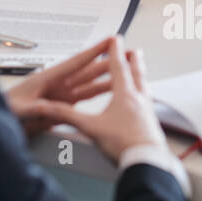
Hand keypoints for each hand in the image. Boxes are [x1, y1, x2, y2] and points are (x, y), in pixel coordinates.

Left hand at [5, 36, 114, 137]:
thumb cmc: (5, 110)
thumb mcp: (19, 110)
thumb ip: (34, 109)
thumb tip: (46, 107)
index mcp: (48, 79)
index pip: (76, 62)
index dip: (94, 51)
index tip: (110, 40)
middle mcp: (58, 85)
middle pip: (87, 70)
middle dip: (106, 60)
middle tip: (125, 51)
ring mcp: (61, 96)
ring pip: (90, 84)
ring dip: (107, 77)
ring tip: (126, 70)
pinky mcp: (62, 108)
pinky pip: (85, 99)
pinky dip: (99, 93)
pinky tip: (111, 90)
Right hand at [32, 35, 166, 163]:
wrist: (147, 162)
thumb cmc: (124, 145)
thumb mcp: (91, 128)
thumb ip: (68, 116)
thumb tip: (49, 107)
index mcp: (124, 95)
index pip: (118, 66)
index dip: (114, 51)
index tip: (115, 39)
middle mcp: (139, 98)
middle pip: (137, 71)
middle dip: (133, 59)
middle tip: (132, 50)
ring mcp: (148, 109)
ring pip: (145, 85)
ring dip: (140, 74)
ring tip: (139, 71)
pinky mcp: (152, 121)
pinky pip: (147, 100)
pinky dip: (143, 93)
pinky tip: (142, 101)